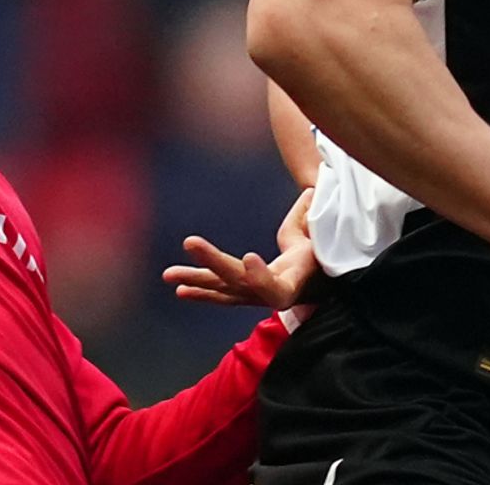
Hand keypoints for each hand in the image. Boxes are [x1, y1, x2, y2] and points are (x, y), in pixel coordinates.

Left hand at [161, 188, 315, 309]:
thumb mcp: (320, 237)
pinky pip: (220, 293)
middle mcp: (269, 296)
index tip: (249, 257)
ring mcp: (253, 297)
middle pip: (238, 281)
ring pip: (222, 287)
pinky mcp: (242, 294)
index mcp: (293, 285)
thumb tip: (310, 191)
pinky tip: (180, 289)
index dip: (260, 277)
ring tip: (169, 274)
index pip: (274, 289)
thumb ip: (311, 215)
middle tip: (189, 241)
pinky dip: (201, 290)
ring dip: (195, 278)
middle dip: (213, 262)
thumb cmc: (320, 256)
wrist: (316, 281)